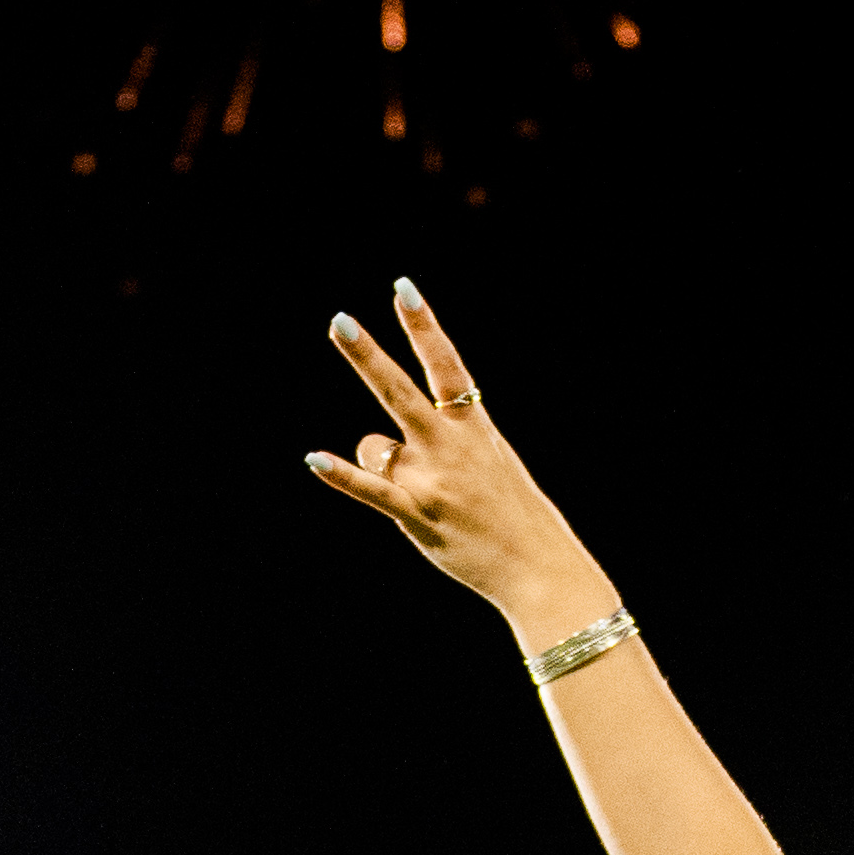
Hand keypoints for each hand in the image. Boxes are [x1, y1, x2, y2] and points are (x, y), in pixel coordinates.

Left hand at [306, 286, 613, 641]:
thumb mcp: (488, 463)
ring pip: (376, 449)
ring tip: (424, 493)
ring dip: (380, 461)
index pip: (445, 366)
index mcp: (474, 428)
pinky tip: (314, 459)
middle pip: (399, 390)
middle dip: (367, 355)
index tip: (403, 289)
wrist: (539, 566)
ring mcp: (433, 480)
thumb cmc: (510, 515)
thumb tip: (374, 445)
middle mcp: (451, 447)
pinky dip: (342, 476)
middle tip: (339, 321)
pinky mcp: (417, 514)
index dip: (423, 326)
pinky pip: (371, 490)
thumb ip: (435, 444)